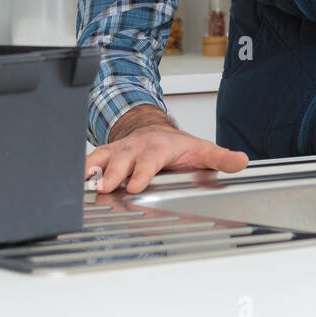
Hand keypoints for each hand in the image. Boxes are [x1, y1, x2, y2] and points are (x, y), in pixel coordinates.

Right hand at [85, 104, 248, 193]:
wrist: (155, 130)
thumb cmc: (178, 146)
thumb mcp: (202, 150)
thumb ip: (221, 158)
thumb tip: (241, 162)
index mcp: (160, 147)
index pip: (151, 159)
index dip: (143, 171)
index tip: (137, 184)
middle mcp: (137, 147)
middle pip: (123, 159)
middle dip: (114, 173)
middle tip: (105, 187)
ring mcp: (120, 150)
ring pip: (103, 157)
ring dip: (93, 170)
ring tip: (85, 182)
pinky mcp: (106, 154)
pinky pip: (91, 159)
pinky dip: (81, 168)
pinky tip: (74, 179)